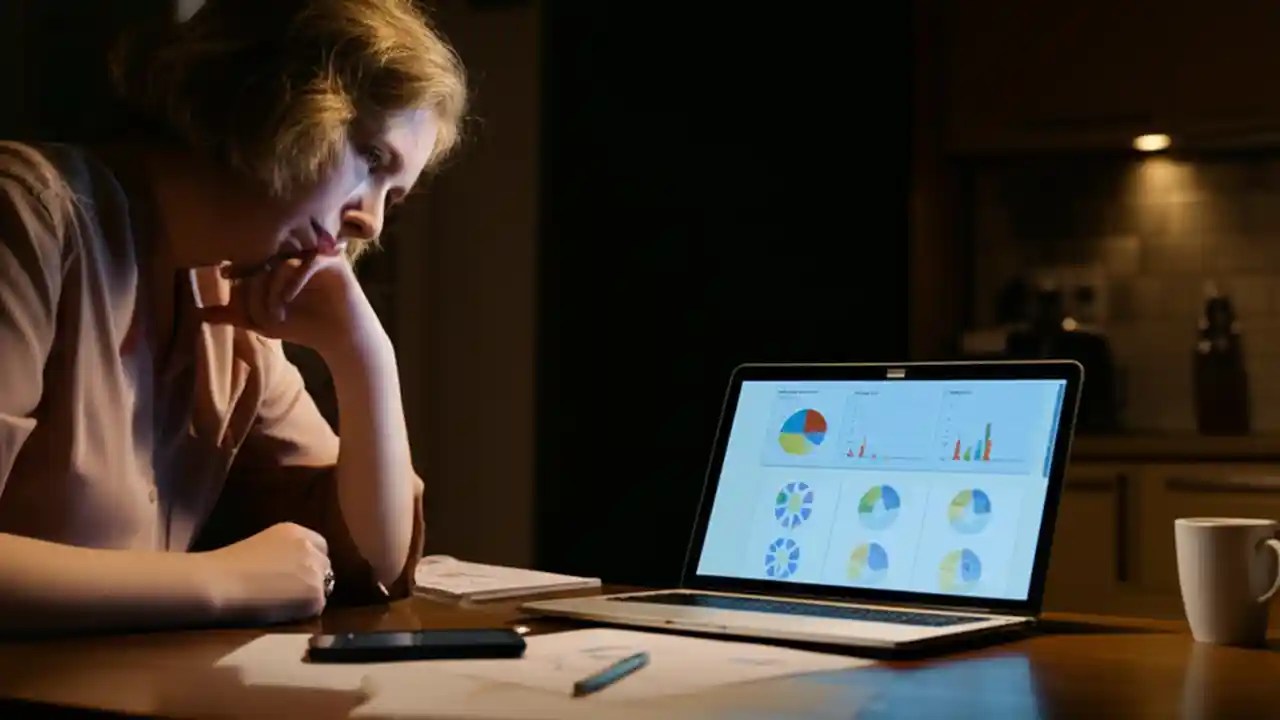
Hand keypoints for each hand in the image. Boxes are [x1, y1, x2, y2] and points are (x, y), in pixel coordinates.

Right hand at [196, 522, 331, 624]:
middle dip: (312, 579)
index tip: (296, 576)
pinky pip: (316, 607)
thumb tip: (289, 570)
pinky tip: (280, 613)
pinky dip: (302, 613)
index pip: (319, 546)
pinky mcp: (314, 594)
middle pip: (324, 566)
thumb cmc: (225, 568)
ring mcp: (314, 570)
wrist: (218, 582)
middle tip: (290, 594)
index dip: (309, 563)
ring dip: (308, 596)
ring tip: (283, 605)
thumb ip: (281, 553)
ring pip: (323, 586)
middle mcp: (309, 547)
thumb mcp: (260, 547)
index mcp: (294, 531)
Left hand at [199, 252, 381, 357]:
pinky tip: (288, 302)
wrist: (341, 341)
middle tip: (259, 316)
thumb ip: (236, 315)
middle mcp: (297, 252)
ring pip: (282, 260)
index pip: (252, 256)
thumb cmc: (304, 327)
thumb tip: (200, 313)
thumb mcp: (264, 322)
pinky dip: (293, 282)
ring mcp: (316, 255)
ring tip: (274, 316)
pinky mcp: (334, 262)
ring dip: (272, 289)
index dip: (238, 267)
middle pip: (265, 256)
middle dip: (255, 287)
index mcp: (280, 260)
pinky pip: (306, 263)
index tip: (226, 276)